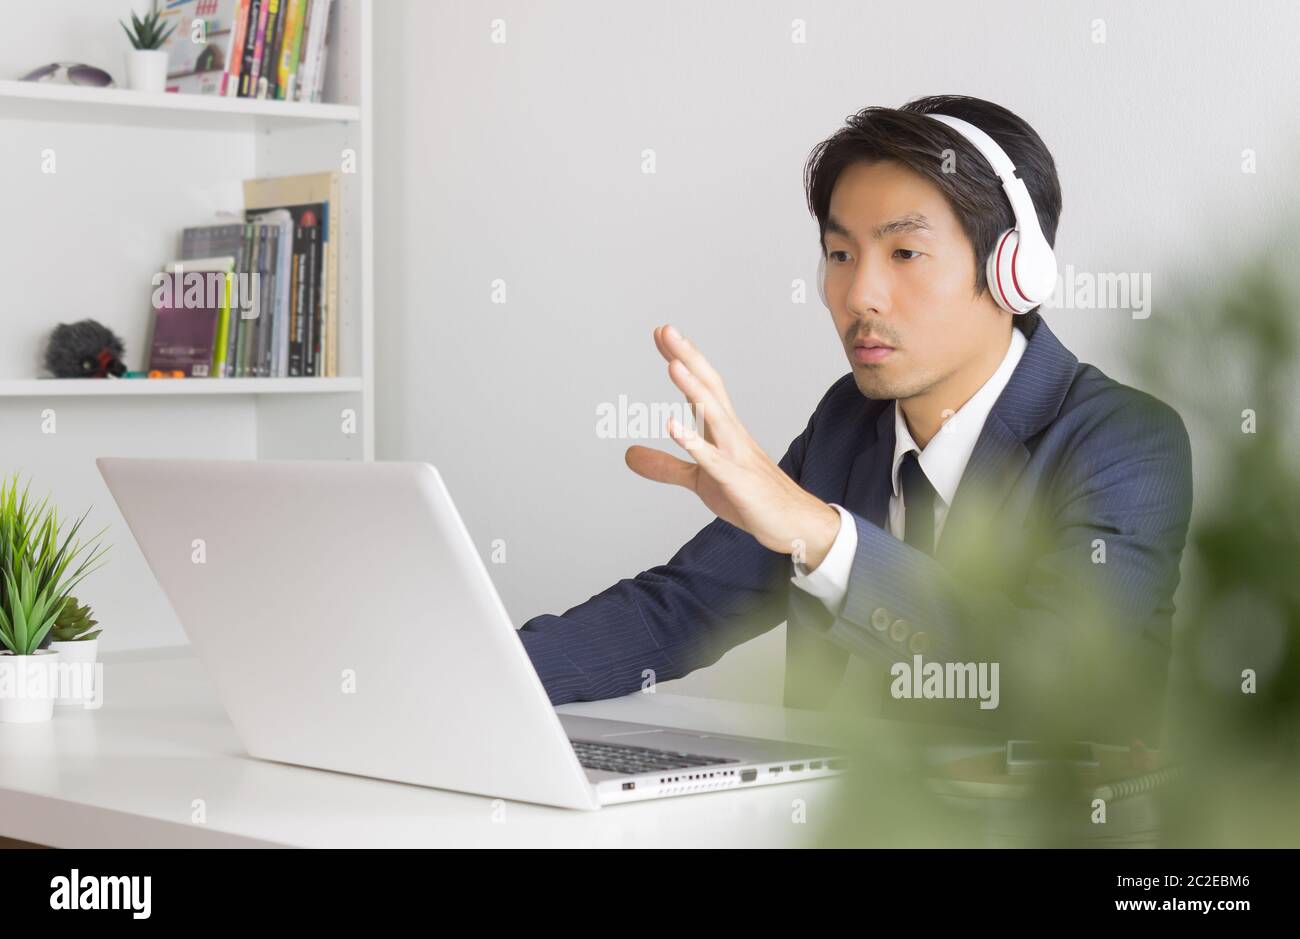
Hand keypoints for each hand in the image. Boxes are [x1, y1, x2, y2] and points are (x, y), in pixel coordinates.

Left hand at [624, 324, 840, 567]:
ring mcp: (736, 455)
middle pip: (709, 387)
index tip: (661, 334)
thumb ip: (665, 466)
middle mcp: (731, 434)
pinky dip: (693, 442)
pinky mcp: (736, 480)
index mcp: (722, 431)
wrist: (792, 524)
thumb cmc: (750, 498)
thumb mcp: (699, 481)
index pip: (700, 386)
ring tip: (672, 364)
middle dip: (688, 357)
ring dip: (693, 388)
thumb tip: (627, 454)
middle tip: (665, 329)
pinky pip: (712, 459)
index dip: (681, 359)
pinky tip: (673, 426)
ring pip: (714, 415)